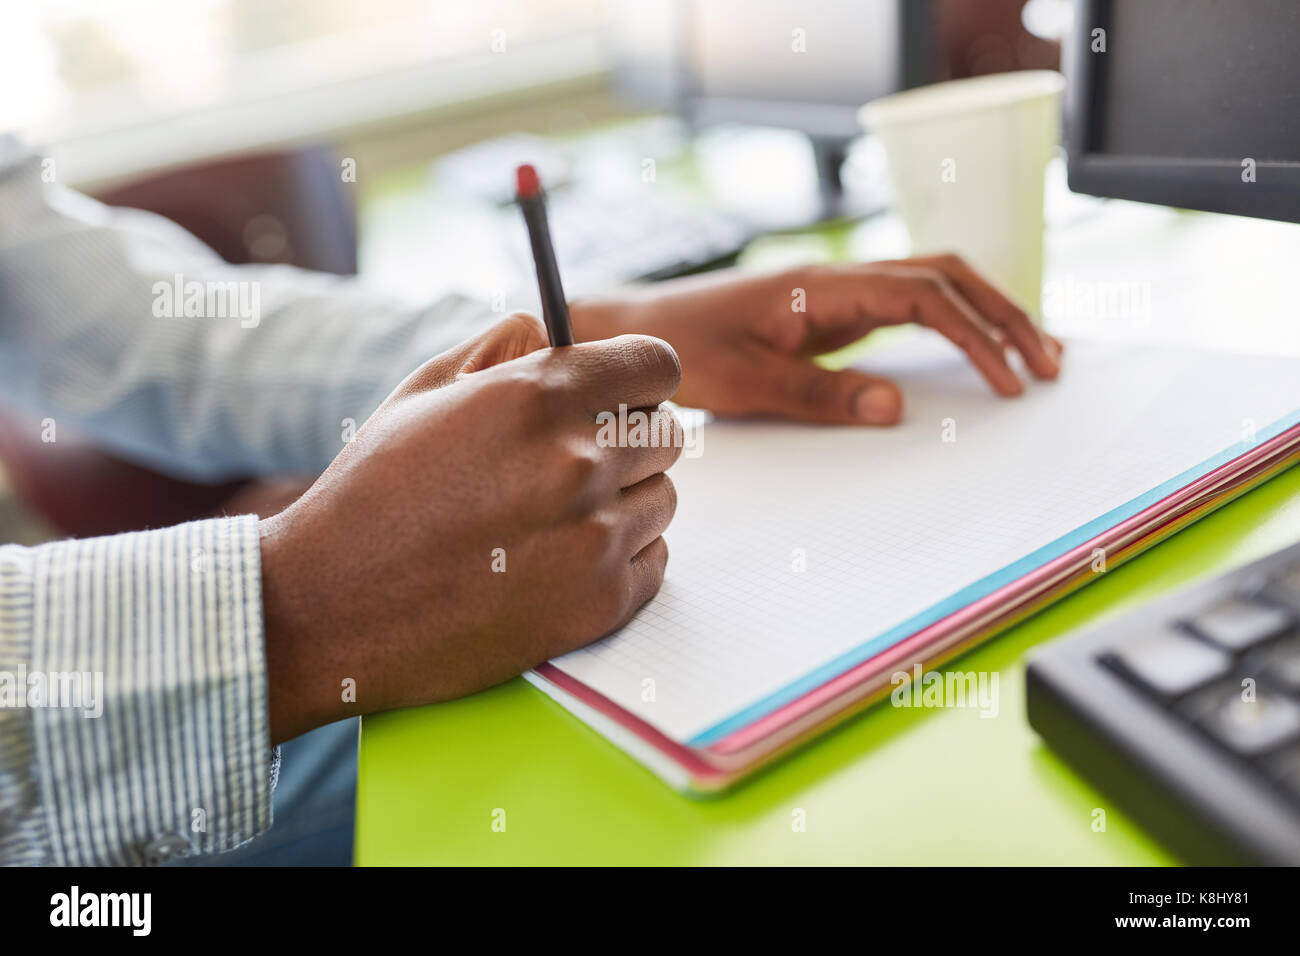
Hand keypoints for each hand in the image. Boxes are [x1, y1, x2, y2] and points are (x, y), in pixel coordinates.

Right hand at [258, 313, 682, 742]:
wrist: (329, 608)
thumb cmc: (372, 493)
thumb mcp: (422, 393)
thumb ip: (500, 347)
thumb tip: (551, 331)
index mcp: (538, 397)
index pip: (656, 367)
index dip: (638, 378)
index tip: (621, 396)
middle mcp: (578, 463)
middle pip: (668, 434)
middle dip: (630, 440)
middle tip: (576, 463)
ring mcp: (594, 539)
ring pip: (663, 499)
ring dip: (626, 502)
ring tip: (557, 517)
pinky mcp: (598, 605)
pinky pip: (654, 560)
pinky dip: (622, 558)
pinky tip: (563, 559)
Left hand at [570, 254, 1062, 424]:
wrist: (640, 329)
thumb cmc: (684, 350)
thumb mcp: (747, 383)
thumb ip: (821, 395)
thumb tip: (898, 408)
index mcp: (824, 287)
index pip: (926, 296)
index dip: (979, 334)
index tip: (1012, 378)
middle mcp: (839, 280)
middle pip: (947, 276)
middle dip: (1005, 314)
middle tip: (1051, 363)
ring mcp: (838, 293)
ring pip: (933, 284)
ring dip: (986, 312)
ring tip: (1032, 354)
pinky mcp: (832, 312)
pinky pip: (908, 306)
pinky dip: (952, 322)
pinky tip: (971, 349)